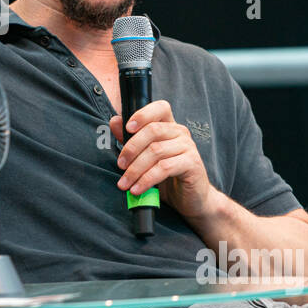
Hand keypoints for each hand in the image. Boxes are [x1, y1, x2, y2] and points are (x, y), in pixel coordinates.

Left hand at [109, 100, 220, 222]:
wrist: (190, 199)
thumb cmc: (167, 176)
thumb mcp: (145, 157)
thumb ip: (131, 139)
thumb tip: (115, 121)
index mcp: (169, 126)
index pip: (160, 108)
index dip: (143, 114)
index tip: (127, 128)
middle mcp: (180, 132)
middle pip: (152, 130)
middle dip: (131, 148)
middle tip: (120, 165)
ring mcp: (188, 147)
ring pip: (156, 151)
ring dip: (135, 169)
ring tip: (125, 183)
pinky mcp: (193, 163)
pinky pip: (165, 168)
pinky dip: (147, 179)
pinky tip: (137, 189)